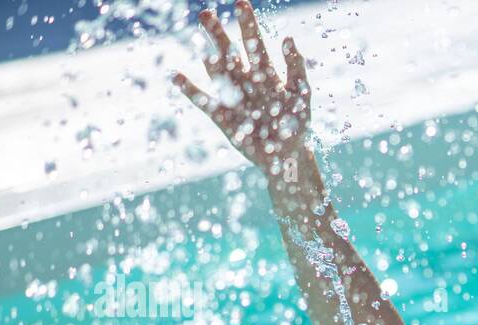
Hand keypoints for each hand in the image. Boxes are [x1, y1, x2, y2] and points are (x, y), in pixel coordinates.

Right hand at [172, 0, 309, 176]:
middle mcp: (245, 81)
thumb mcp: (301, 94)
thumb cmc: (296, 124)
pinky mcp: (223, 117)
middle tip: (205, 14)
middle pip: (229, 52)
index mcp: (265, 73)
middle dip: (218, 34)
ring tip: (202, 44)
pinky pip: (204, 101)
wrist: (287, 156)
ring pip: (217, 73)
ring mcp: (232, 98)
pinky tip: (177, 76)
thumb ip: (296, 67)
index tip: (240, 3)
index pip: (254, 43)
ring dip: (209, 58)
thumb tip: (287, 38)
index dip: (247, 24)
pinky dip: (191, 90)